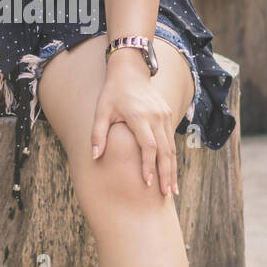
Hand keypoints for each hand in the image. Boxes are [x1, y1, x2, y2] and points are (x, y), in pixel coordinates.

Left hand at [91, 62, 178, 198]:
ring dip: (172, 170)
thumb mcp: (101, 111)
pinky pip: (171, 141)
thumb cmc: (112, 93)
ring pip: (171, 148)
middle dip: (166, 174)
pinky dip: (172, 159)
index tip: (148, 183)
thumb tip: (95, 157)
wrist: (130, 71)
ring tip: (172, 190)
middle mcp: (156, 117)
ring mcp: (164, 116)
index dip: (148, 165)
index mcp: (139, 116)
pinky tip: (170, 173)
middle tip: (167, 194)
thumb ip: (98, 134)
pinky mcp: (167, 115)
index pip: (148, 145)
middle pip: (164, 150)